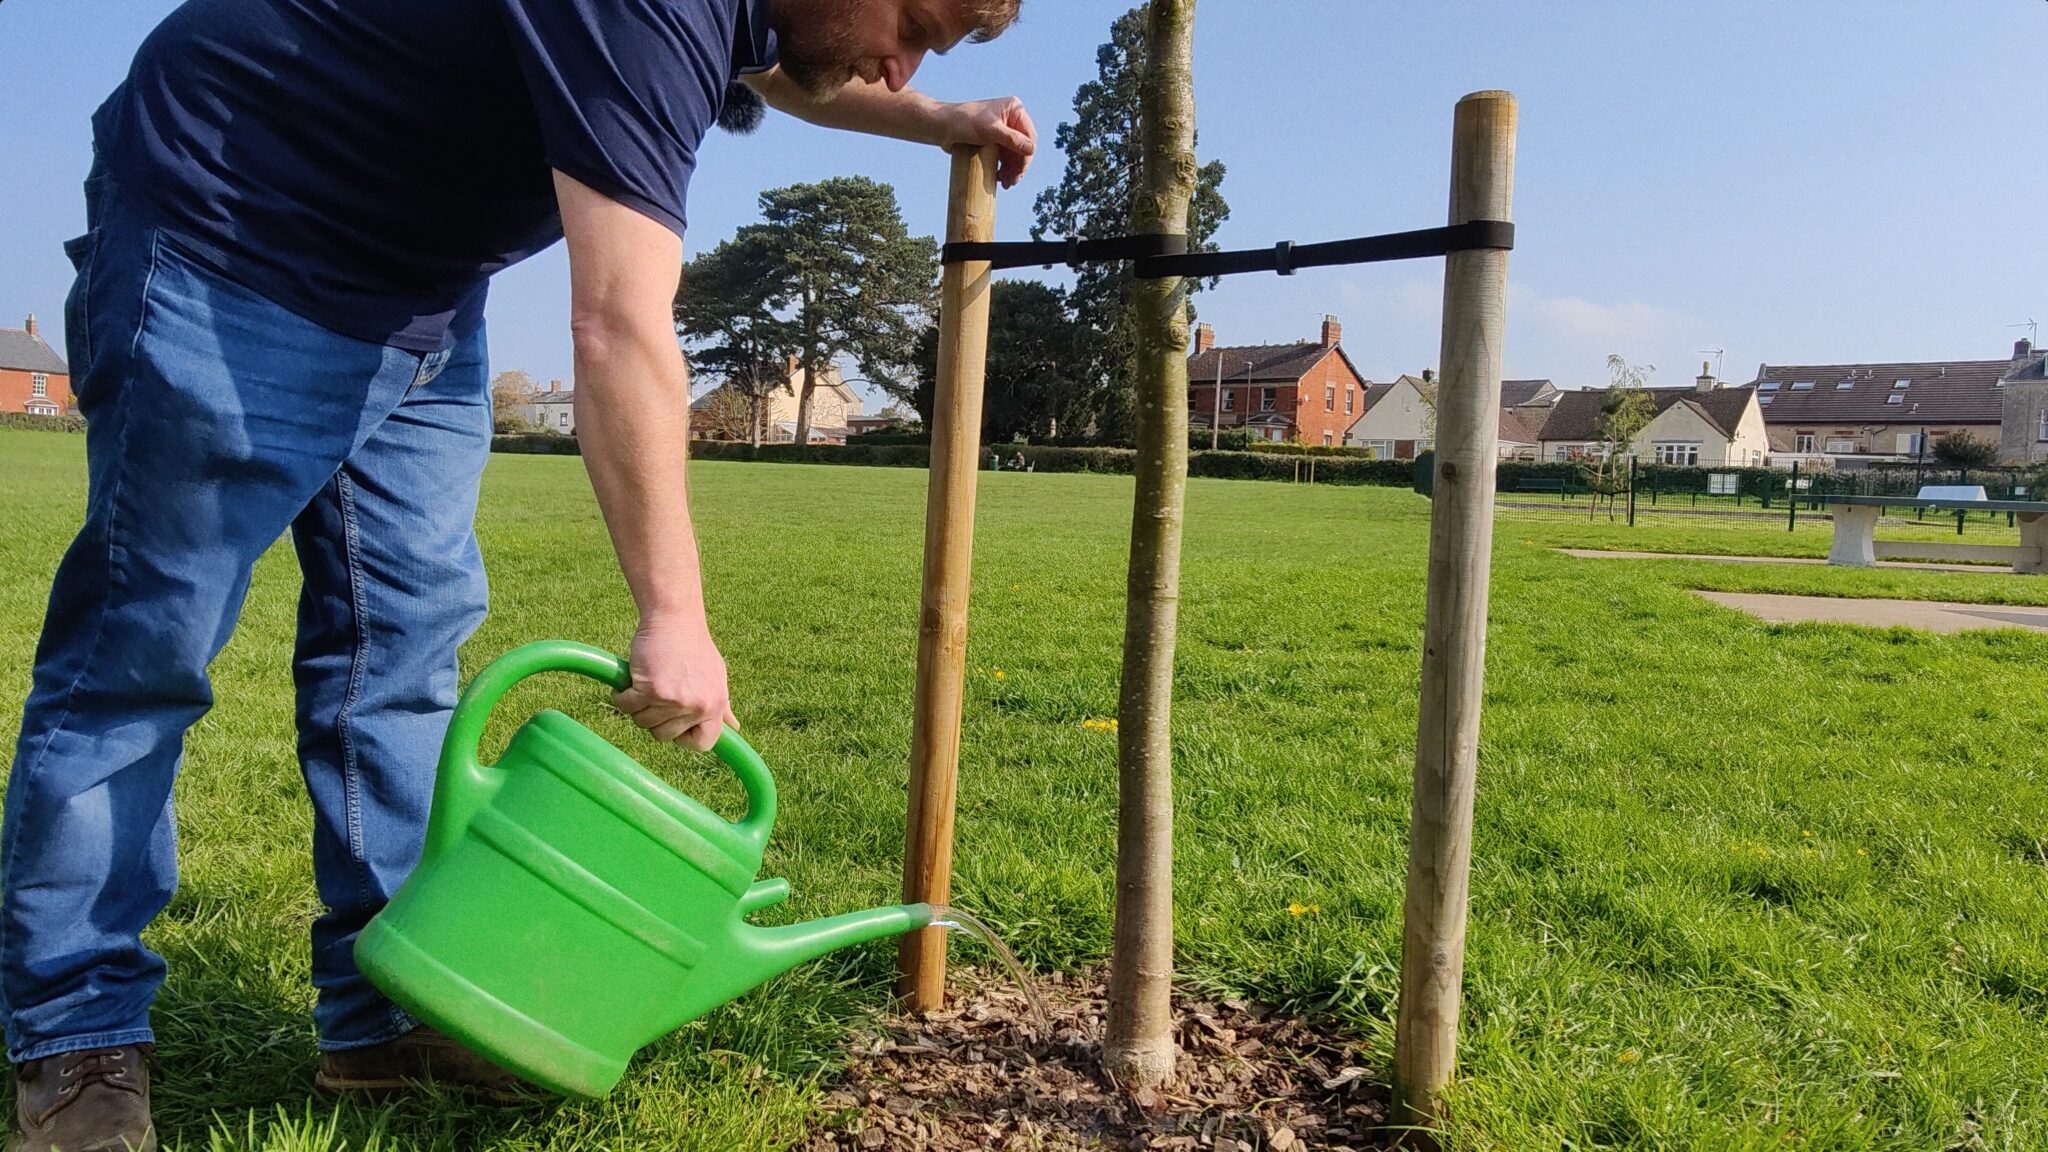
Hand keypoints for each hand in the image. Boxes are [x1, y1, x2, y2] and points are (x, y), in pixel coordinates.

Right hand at [612, 616, 736, 751]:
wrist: (675, 618)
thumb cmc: (692, 646)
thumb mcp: (716, 676)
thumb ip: (722, 706)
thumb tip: (735, 728)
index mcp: (716, 704)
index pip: (703, 743)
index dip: (683, 737)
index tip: (672, 723)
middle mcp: (699, 706)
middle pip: (664, 736)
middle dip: (653, 718)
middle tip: (654, 694)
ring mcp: (676, 700)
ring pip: (642, 723)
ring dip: (636, 706)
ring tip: (642, 684)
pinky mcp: (652, 690)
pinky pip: (627, 707)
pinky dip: (621, 697)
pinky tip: (627, 683)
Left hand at [939, 97, 1036, 186]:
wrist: (942, 127)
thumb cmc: (963, 122)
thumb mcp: (990, 130)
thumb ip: (1012, 139)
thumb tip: (1031, 150)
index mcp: (1014, 109)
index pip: (1028, 135)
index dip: (1026, 155)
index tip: (1020, 172)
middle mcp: (1011, 119)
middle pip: (1024, 147)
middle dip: (1019, 166)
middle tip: (1012, 182)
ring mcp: (1003, 131)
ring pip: (1015, 155)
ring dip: (1013, 170)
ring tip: (1006, 184)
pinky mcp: (995, 141)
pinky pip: (1006, 157)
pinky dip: (1005, 168)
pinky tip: (1000, 178)